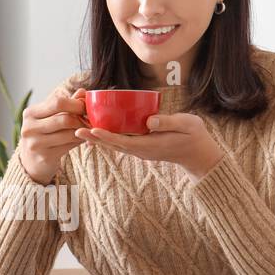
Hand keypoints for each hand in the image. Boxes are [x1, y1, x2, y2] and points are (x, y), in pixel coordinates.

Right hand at [18, 82, 89, 183]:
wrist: (31, 160)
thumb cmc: (43, 133)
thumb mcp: (50, 116)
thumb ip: (66, 103)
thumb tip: (83, 92)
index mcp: (30, 113)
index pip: (57, 102)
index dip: (76, 103)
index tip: (85, 106)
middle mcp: (30, 128)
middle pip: (65, 119)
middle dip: (81, 119)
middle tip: (90, 119)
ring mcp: (36, 144)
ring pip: (70, 134)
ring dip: (83, 131)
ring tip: (88, 129)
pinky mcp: (45, 156)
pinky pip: (70, 146)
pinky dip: (80, 141)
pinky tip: (83, 139)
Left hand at [74, 112, 223, 181]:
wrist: (199, 154)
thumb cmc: (194, 136)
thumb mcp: (186, 124)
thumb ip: (168, 122)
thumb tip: (148, 121)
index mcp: (150, 145)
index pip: (123, 141)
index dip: (106, 135)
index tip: (92, 129)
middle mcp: (141, 150)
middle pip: (113, 144)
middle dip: (95, 137)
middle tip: (75, 129)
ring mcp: (141, 150)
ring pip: (115, 144)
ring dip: (98, 138)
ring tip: (81, 129)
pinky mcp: (142, 147)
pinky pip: (121, 142)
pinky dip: (108, 136)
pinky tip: (98, 129)